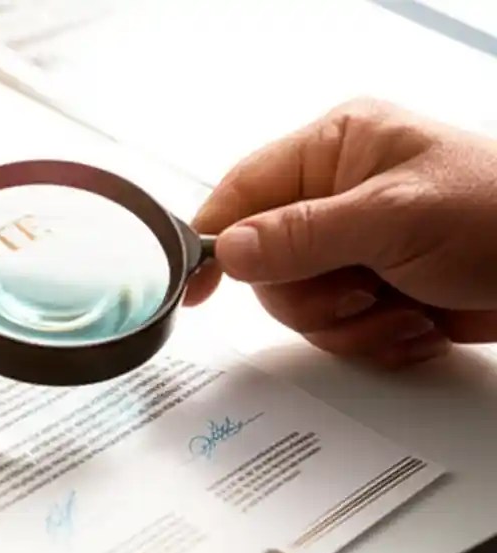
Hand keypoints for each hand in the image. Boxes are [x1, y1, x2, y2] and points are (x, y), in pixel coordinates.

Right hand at [185, 97, 496, 367]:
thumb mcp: (394, 219)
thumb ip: (302, 235)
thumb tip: (229, 251)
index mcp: (337, 147)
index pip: (244, 191)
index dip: (217, 240)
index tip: (199, 287)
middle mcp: (339, 194)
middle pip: (266, 264)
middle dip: (313, 294)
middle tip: (360, 292)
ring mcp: (358, 245)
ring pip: (299, 304)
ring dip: (350, 323)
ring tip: (402, 309)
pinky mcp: (378, 288)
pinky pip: (338, 328)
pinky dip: (376, 338)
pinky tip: (418, 322)